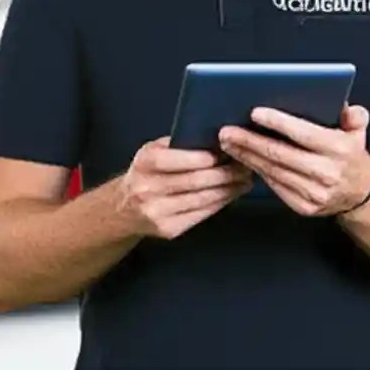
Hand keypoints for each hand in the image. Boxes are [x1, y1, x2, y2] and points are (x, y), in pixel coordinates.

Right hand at [116, 137, 253, 238]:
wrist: (124, 208)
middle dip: (226, 174)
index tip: (229, 152)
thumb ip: (180, 144)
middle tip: (245, 166)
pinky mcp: (168, 230)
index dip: (207, 158)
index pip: (180, 161)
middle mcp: (148, 189)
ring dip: (229, 189)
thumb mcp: (155, 150)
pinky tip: (232, 193)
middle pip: (196, 182)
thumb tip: (219, 139)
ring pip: (203, 200)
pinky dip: (221, 203)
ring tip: (245, 179)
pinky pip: (202, 214)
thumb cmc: (147, 172)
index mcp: (145, 163)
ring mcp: (157, 213)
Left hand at [218, 105, 369, 216]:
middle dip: (250, 141)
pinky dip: (258, 171)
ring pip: (273, 171)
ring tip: (229, 143)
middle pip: (280, 154)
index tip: (255, 113)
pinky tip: (245, 160)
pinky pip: (275, 186)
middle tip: (227, 131)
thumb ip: (355, 115)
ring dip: (247, 156)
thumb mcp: (358, 130)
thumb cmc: (350, 154)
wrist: (359, 193)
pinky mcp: (304, 206)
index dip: (277, 122)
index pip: (303, 134)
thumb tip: (344, 107)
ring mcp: (314, 193)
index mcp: (339, 149)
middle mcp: (327, 173)